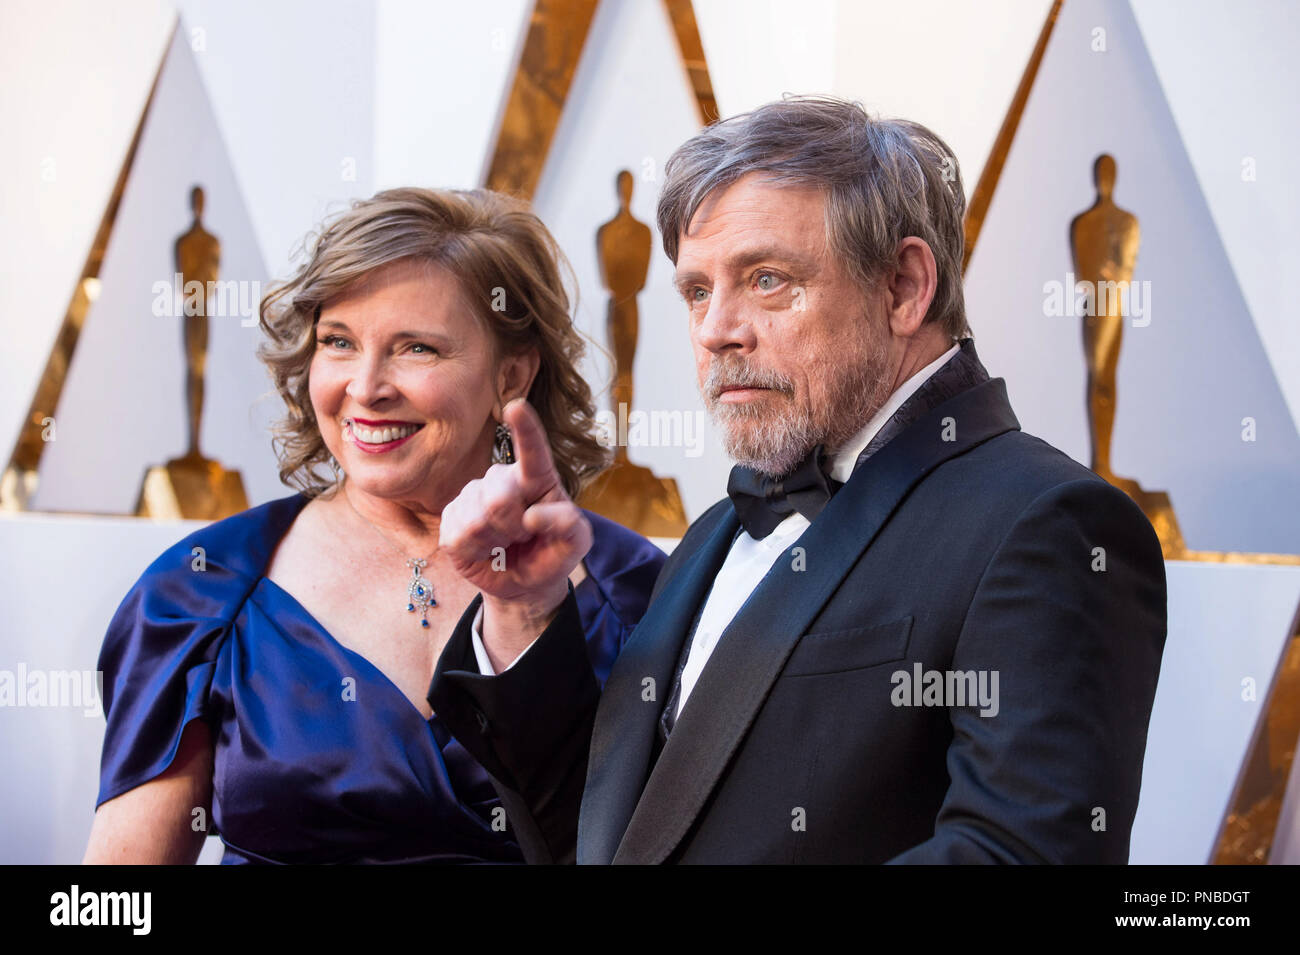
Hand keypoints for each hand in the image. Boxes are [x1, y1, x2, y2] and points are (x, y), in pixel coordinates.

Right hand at [440, 398, 591, 635]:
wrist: (524, 583)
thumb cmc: (551, 553)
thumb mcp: (575, 544)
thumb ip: (569, 526)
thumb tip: (533, 516)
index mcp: (536, 478)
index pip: (532, 452)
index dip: (524, 429)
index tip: (516, 408)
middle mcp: (501, 480)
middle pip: (499, 498)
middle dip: (514, 528)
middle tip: (524, 536)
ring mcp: (472, 497)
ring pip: (477, 521)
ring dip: (496, 542)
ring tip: (505, 543)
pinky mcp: (450, 520)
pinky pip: (459, 538)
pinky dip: (477, 553)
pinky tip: (485, 550)